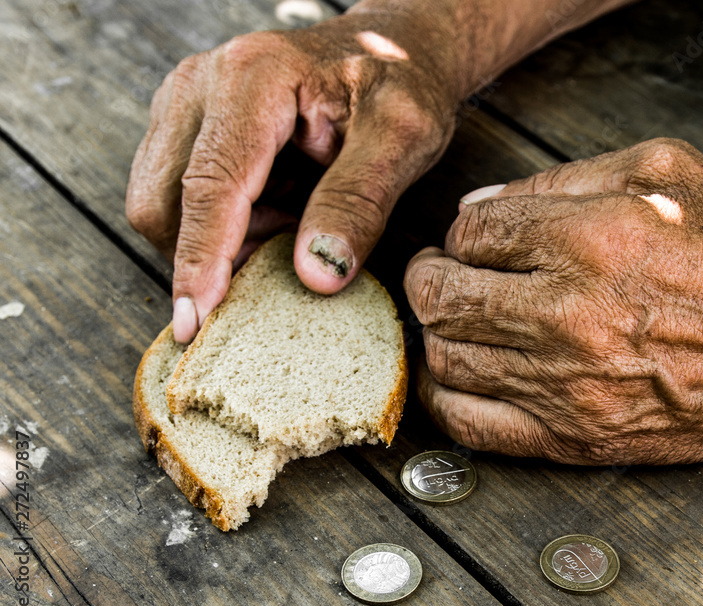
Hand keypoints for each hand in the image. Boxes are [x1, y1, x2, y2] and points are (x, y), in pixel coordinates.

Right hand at [127, 12, 457, 341]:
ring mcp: (183, 103)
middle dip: (215, 254)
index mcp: (253, 79)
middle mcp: (200, 83)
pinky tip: (276, 210)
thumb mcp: (403, 138)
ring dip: (220, 241)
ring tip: (291, 220)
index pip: (210, 185)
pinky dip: (222, 226)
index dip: (201, 260)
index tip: (195, 323)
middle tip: (291, 251)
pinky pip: (176, 198)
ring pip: (162, 206)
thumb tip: (316, 276)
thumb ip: (359, 202)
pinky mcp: (184, 125)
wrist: (388, 47)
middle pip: (166, 202)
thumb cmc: (400, 83)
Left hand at [405, 139, 702, 464]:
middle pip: (442, 296)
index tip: (477, 238)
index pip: (470, 232)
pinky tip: (461, 376)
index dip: (463, 230)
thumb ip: (567, 178)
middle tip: (445, 272)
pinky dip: (448, 399)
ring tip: (461, 319)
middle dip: (432, 276)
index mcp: (591, 239)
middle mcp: (570, 315)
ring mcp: (571, 386)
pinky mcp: (580, 439)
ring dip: (440, 332)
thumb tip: (487, 203)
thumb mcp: (672, 171)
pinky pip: (474, 427)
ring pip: (447, 358)